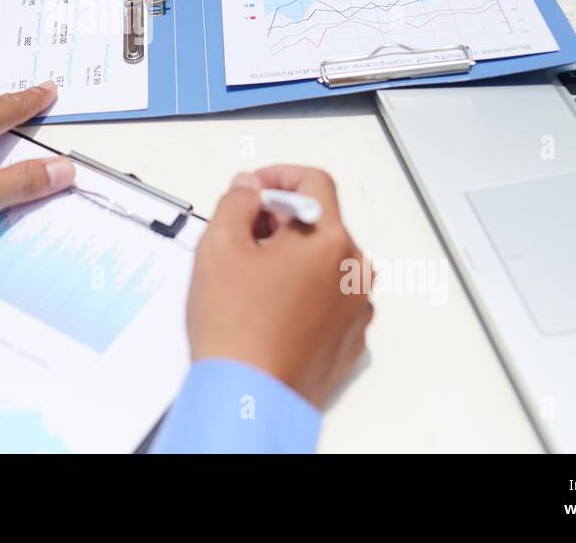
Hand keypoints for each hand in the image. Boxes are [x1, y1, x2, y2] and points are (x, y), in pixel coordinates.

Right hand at [187, 166, 372, 409]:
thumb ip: (236, 202)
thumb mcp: (219, 246)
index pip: (315, 183)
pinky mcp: (350, 340)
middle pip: (321, 223)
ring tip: (253, 281)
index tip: (258, 188)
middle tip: (243, 236)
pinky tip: (270, 309)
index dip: (280, 176)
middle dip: (282, 221)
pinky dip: (304, 293)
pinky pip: (330, 300)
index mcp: (330, 242)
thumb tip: (248, 188)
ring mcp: (356, 310)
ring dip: (293, 258)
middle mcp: (354, 273)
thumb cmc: (237, 332)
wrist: (248, 399)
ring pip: (326, 263)